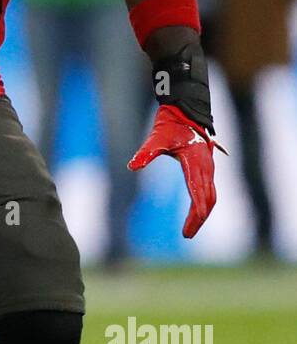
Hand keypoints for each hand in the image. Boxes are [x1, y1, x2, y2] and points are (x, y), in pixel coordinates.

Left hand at [128, 104, 224, 238]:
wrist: (185, 109)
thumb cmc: (171, 124)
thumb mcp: (156, 138)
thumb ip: (146, 153)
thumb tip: (132, 166)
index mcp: (196, 164)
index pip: (199, 196)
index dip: (194, 216)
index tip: (187, 232)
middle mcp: (206, 167)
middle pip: (209, 200)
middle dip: (199, 219)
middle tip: (187, 234)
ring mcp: (209, 167)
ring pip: (211, 195)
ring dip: (203, 212)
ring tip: (191, 227)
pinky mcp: (207, 166)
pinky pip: (210, 189)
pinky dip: (204, 203)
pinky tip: (196, 211)